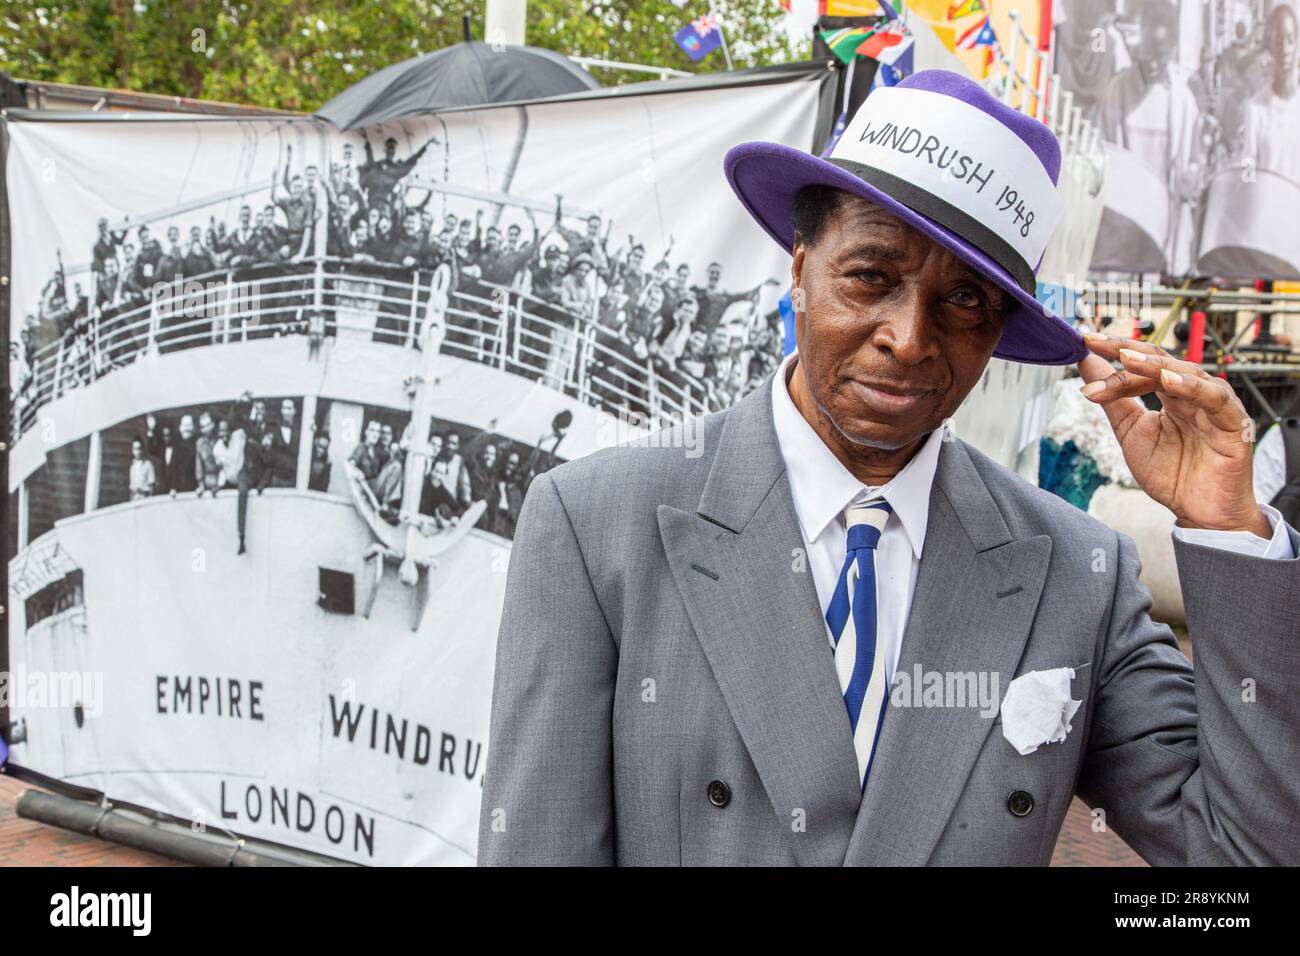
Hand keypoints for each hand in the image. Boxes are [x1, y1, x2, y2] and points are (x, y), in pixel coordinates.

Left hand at [1078, 333, 1268, 536]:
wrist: (1198, 511)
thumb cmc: (1172, 473)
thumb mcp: (1130, 432)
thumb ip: (1113, 399)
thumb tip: (1086, 365)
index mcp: (1171, 393)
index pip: (1142, 365)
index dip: (1113, 355)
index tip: (1083, 346)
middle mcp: (1193, 393)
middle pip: (1161, 361)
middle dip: (1127, 351)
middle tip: (1096, 344)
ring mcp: (1214, 404)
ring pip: (1186, 373)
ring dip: (1154, 365)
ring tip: (1125, 358)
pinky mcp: (1234, 422)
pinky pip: (1214, 398)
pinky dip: (1192, 387)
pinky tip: (1168, 381)